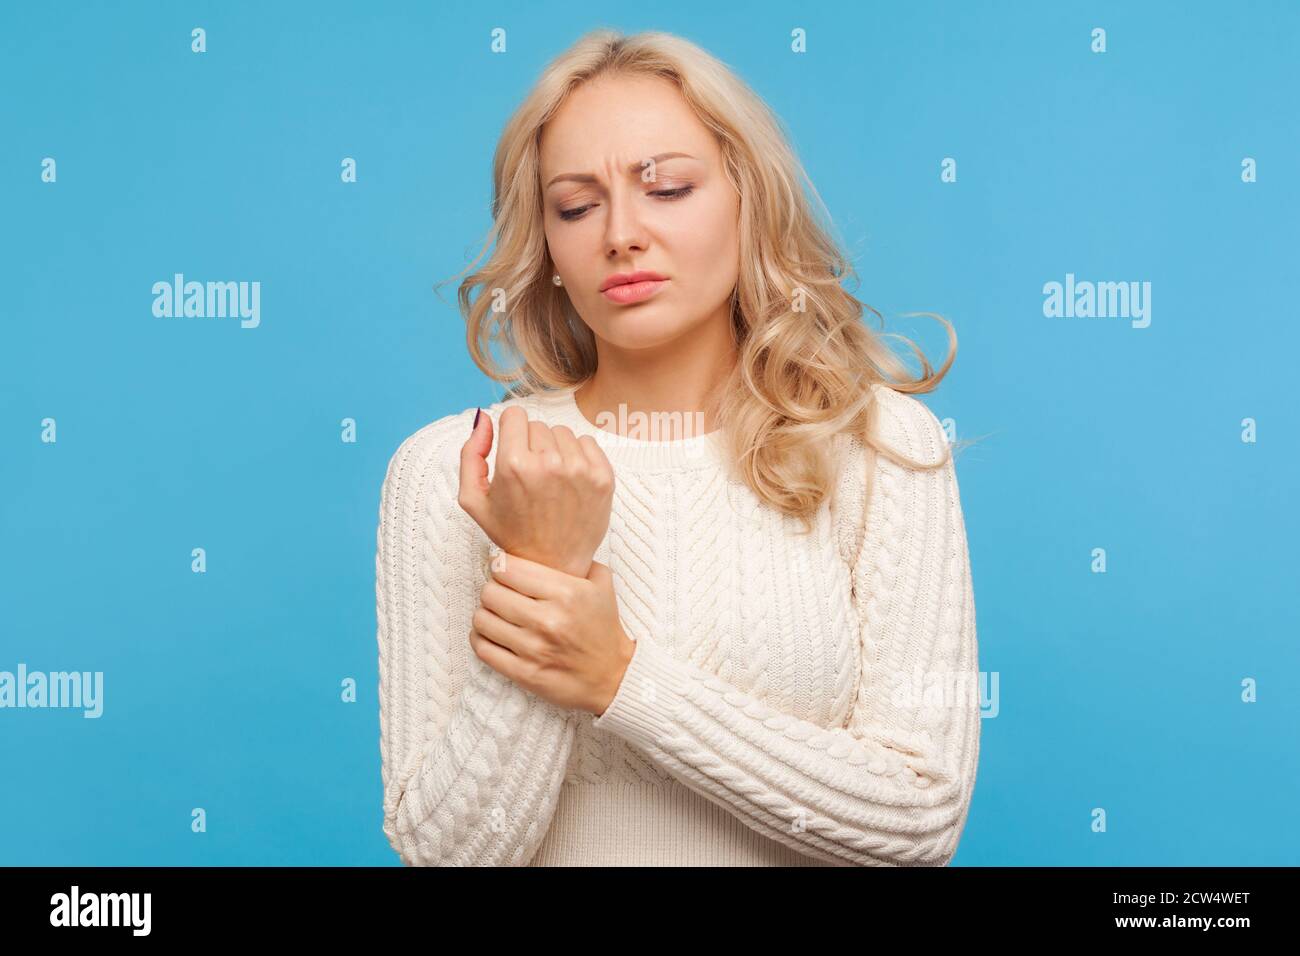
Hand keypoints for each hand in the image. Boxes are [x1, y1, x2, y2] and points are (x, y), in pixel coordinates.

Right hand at [459, 406, 613, 578]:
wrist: (552, 564)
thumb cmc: (511, 532)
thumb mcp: (474, 499)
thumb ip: (470, 453)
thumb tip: (484, 417)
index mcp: (514, 465)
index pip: (515, 415)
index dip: (511, 432)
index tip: (514, 451)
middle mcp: (549, 463)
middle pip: (538, 425)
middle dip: (532, 445)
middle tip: (532, 477)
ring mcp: (580, 470)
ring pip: (563, 433)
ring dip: (555, 450)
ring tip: (551, 481)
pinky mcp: (603, 477)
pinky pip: (587, 443)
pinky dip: (578, 456)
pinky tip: (569, 482)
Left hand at [470, 549, 634, 715]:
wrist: (613, 677)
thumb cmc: (603, 627)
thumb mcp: (601, 584)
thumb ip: (577, 558)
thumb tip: (545, 541)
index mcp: (567, 593)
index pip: (508, 568)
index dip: (501, 565)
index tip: (505, 569)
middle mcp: (549, 620)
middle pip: (490, 592)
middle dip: (492, 588)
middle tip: (502, 592)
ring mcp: (534, 649)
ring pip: (482, 619)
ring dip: (485, 614)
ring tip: (497, 613)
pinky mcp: (524, 673)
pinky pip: (483, 649)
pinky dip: (481, 638)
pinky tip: (492, 634)